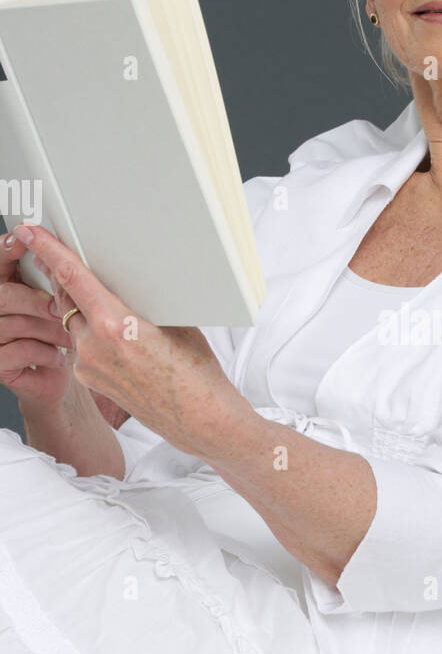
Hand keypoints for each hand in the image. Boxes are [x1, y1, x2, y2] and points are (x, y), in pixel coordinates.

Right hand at [0, 232, 71, 405]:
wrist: (59, 384)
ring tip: (70, 339)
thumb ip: (53, 283)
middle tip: (59, 310)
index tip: (21, 238)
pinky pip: (20, 351)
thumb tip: (57, 256)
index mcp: (7, 289)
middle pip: (3, 295)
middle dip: (34, 300)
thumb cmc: (60, 342)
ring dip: (50, 330)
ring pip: (15, 324)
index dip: (5, 249)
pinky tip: (58, 357)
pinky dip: (46, 353)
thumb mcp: (60, 307)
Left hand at [13, 224, 240, 456]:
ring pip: (73, 324)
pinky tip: (118, 342)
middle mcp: (94, 347)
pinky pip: (82, 347)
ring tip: (111, 312)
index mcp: (114, 325)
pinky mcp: (90, 381)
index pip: (72, 278)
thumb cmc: (195, 373)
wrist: (199, 419)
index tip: (31, 234)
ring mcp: (89, 367)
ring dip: (82, 311)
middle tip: (60, 258)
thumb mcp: (173, 323)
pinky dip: (91, 336)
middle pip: (66, 299)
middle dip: (63, 279)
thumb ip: (139, 302)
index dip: (48, 251)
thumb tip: (128, 285)